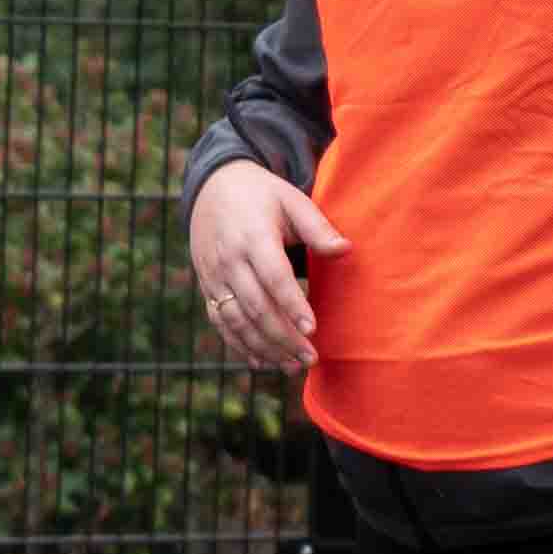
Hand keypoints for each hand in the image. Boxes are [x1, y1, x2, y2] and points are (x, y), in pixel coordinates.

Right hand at [188, 163, 340, 375]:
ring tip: (291, 366)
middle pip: (256, 307)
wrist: (213, 187)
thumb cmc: (262, 195)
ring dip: (264, 347)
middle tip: (311, 358)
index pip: (273, 277)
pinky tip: (261, 362)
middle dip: (284, 337)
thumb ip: (317, 227)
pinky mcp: (207, 287)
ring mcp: (214, 276)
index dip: (292, 306)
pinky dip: (239, 345)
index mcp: (253, 236)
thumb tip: (346, 249)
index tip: (313, 330)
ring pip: (236, 321)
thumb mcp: (291, 200)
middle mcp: (229, 260)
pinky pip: (220, 322)